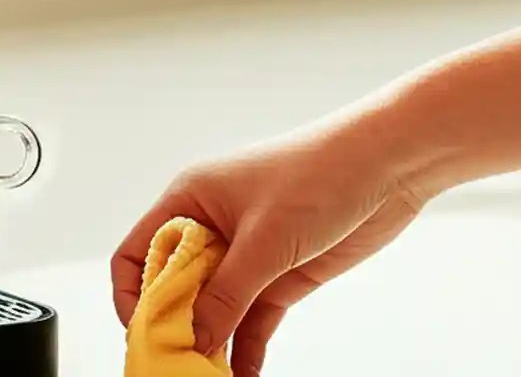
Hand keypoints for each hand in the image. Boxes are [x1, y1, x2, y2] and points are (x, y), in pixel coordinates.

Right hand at [110, 109, 430, 375]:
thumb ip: (226, 294)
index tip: (144, 332)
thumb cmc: (318, 176)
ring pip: (212, 308)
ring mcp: (244, 254)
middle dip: (173, 327)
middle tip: (178, 362)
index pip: (137, 253)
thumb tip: (194, 338)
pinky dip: (246, 347)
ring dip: (210, 342)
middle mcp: (209, 228)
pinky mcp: (279, 276)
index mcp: (188, 201)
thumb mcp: (264, 239)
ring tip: (208, 374)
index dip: (132, 294)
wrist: (388, 165)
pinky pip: (251, 320)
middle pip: (172, 287)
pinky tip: (245, 374)